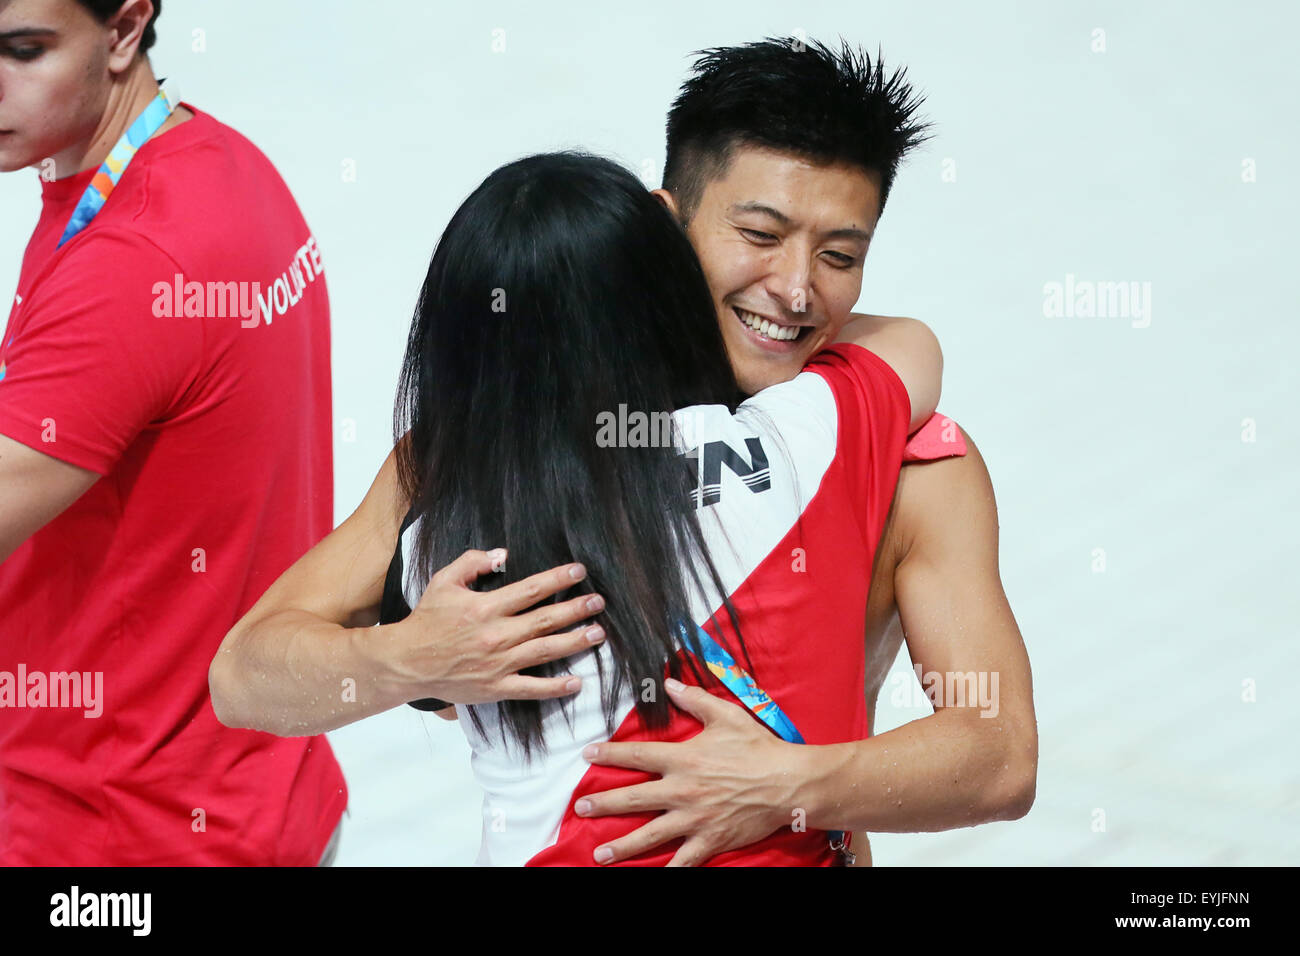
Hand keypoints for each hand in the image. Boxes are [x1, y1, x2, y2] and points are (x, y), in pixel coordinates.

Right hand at [382, 548, 606, 705]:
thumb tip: (503, 555)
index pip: (531, 590)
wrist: (407, 662)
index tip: (580, 572)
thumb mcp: (444, 581)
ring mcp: (498, 663)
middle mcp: (496, 635)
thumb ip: (472, 563)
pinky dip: (556, 687)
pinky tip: (577, 682)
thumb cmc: (426, 620)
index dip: (558, 579)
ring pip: (545, 651)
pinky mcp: (496, 687)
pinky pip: (532, 688)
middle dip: (576, 609)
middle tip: (599, 602)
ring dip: (574, 641)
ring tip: (598, 633)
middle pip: (545, 619)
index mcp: (485, 607)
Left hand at [576, 678, 805, 865]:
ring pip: (650, 835)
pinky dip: (668, 869)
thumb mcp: (726, 715)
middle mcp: (683, 790)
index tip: (587, 755)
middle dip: (604, 804)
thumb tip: (668, 683)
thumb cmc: (758, 747)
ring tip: (600, 854)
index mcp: (684, 759)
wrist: (788, 783)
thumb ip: (694, 698)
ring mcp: (695, 819)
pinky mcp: (710, 840)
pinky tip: (652, 875)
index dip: (609, 754)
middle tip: (580, 808)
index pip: (637, 754)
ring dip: (622, 846)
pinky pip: (684, 860)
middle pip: (633, 798)